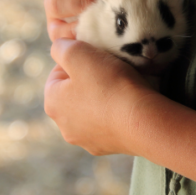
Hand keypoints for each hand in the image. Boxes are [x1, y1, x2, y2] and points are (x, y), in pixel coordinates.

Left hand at [44, 38, 157, 155]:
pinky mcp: (106, 148)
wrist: (143, 121)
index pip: (58, 72)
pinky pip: (108, 125)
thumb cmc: (109, 84)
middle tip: (110, 72)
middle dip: (89, 81)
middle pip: (74, 93)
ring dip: (102, 99)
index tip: (97, 59)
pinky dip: (115, 115)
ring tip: (121, 89)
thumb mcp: (79, 53)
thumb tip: (60, 48)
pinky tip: (127, 107)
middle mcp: (63, 126)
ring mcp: (85, 140)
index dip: (79, 60)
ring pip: (91, 110)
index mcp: (52, 103)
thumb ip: (61, 46)